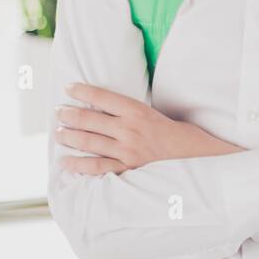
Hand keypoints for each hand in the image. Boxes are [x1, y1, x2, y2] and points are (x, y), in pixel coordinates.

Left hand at [55, 82, 239, 175]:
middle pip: (90, 119)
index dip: (82, 91)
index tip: (68, 88)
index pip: (102, 97)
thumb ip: (136, 114)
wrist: (200, 159)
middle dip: (69, 114)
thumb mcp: (158, 115)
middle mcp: (129, 129)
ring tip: (57, 132)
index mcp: (138, 111)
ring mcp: (127, 151)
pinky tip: (65, 162)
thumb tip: (113, 110)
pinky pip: (98, 168)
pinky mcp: (128, 170)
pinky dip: (79, 165)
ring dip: (69, 136)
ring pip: (89, 142)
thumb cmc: (182, 136)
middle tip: (57, 112)